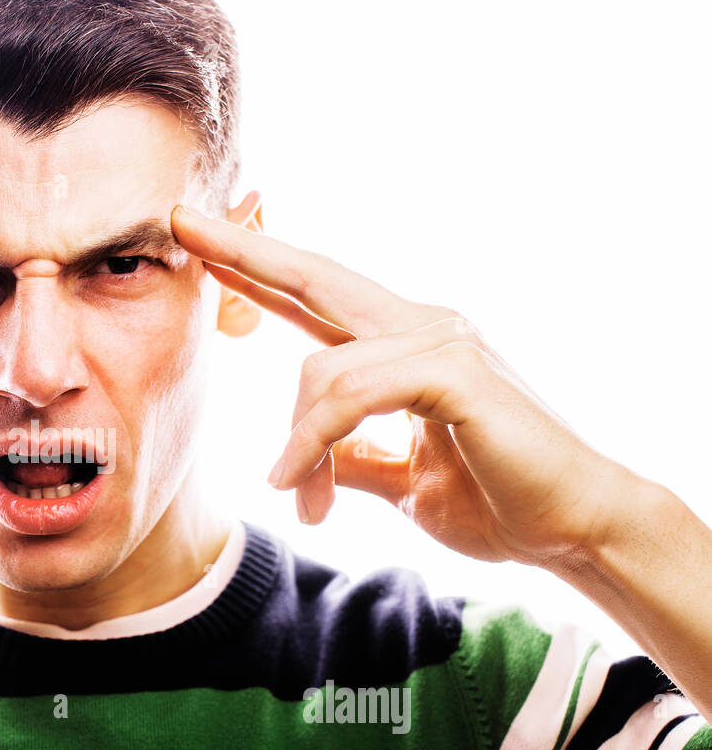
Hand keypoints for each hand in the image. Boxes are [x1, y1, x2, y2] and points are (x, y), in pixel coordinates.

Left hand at [171, 202, 630, 568]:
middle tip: (177, 220)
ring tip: (300, 501)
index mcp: (403, 345)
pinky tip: (302, 486)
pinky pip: (354, 393)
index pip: (317, 297)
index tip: (202, 243)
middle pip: (315, 278)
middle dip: (244, 249)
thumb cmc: (495, 500)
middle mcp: (421, 326)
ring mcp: (443, 340)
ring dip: (297, 445)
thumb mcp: (397, 481)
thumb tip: (304, 466)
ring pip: (322, 369)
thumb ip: (350, 460)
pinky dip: (315, 440)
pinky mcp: (457, 371)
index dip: (259, 269)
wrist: (573, 529)